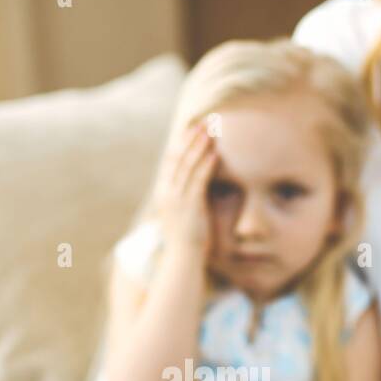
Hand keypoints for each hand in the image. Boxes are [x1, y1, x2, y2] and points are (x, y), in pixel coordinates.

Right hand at [154, 121, 217, 259]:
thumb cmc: (187, 239)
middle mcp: (168, 192)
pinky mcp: (190, 206)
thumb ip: (187, 198)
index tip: (192, 127)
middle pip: (179, 158)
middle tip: (204, 122)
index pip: (172, 161)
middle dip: (191, 138)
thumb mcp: (184, 214)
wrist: (183, 259)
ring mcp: (177, 199)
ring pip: (188, 166)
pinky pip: (199, 181)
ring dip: (200, 146)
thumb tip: (198, 188)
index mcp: (165, 193)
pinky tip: (215, 153)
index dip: (182, 143)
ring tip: (211, 131)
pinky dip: (207, 165)